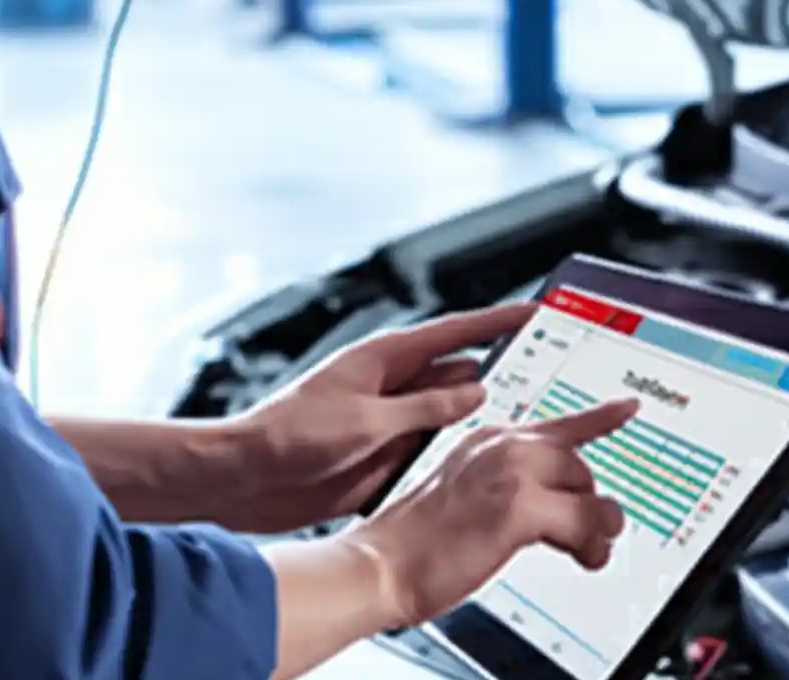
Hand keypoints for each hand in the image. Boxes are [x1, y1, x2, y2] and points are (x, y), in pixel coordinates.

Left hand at [222, 303, 536, 532]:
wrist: (247, 478)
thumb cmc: (288, 437)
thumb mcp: (367, 421)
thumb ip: (425, 407)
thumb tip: (475, 392)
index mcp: (384, 358)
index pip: (454, 331)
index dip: (497, 320)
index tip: (535, 310)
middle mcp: (391, 383)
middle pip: (458, 370)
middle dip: (497, 370)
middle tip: (542, 373)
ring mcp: (390, 416)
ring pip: (448, 408)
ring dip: (475, 415)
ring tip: (517, 421)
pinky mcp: (385, 449)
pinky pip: (431, 441)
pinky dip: (454, 446)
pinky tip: (476, 458)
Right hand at [344, 399, 639, 626]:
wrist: (381, 565)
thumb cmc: (415, 544)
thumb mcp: (467, 498)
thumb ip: (510, 489)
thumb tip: (561, 511)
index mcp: (488, 440)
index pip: (557, 424)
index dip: (600, 417)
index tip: (628, 408)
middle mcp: (501, 445)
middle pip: (579, 464)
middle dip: (589, 503)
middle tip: (589, 537)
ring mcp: (510, 471)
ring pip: (589, 490)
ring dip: (598, 527)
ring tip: (589, 553)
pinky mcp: (518, 505)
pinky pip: (585, 520)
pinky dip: (592, 545)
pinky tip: (583, 558)